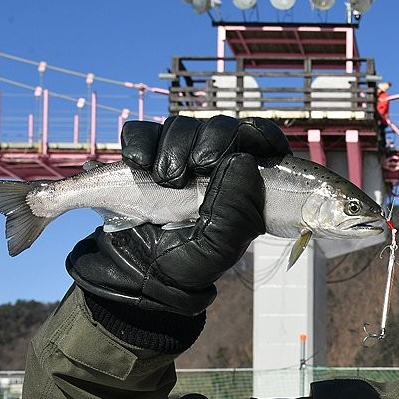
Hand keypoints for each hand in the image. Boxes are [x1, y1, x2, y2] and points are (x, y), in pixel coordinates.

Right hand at [67, 115, 291, 314]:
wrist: (135, 272)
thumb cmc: (184, 265)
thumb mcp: (217, 248)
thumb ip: (235, 212)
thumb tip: (240, 161)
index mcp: (243, 185)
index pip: (263, 141)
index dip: (258, 134)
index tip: (243, 149)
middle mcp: (215, 166)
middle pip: (221, 126)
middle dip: (211, 142)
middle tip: (197, 168)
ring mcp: (179, 158)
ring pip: (182, 126)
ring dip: (173, 149)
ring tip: (165, 181)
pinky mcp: (144, 156)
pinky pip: (141, 131)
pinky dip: (140, 143)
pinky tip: (140, 165)